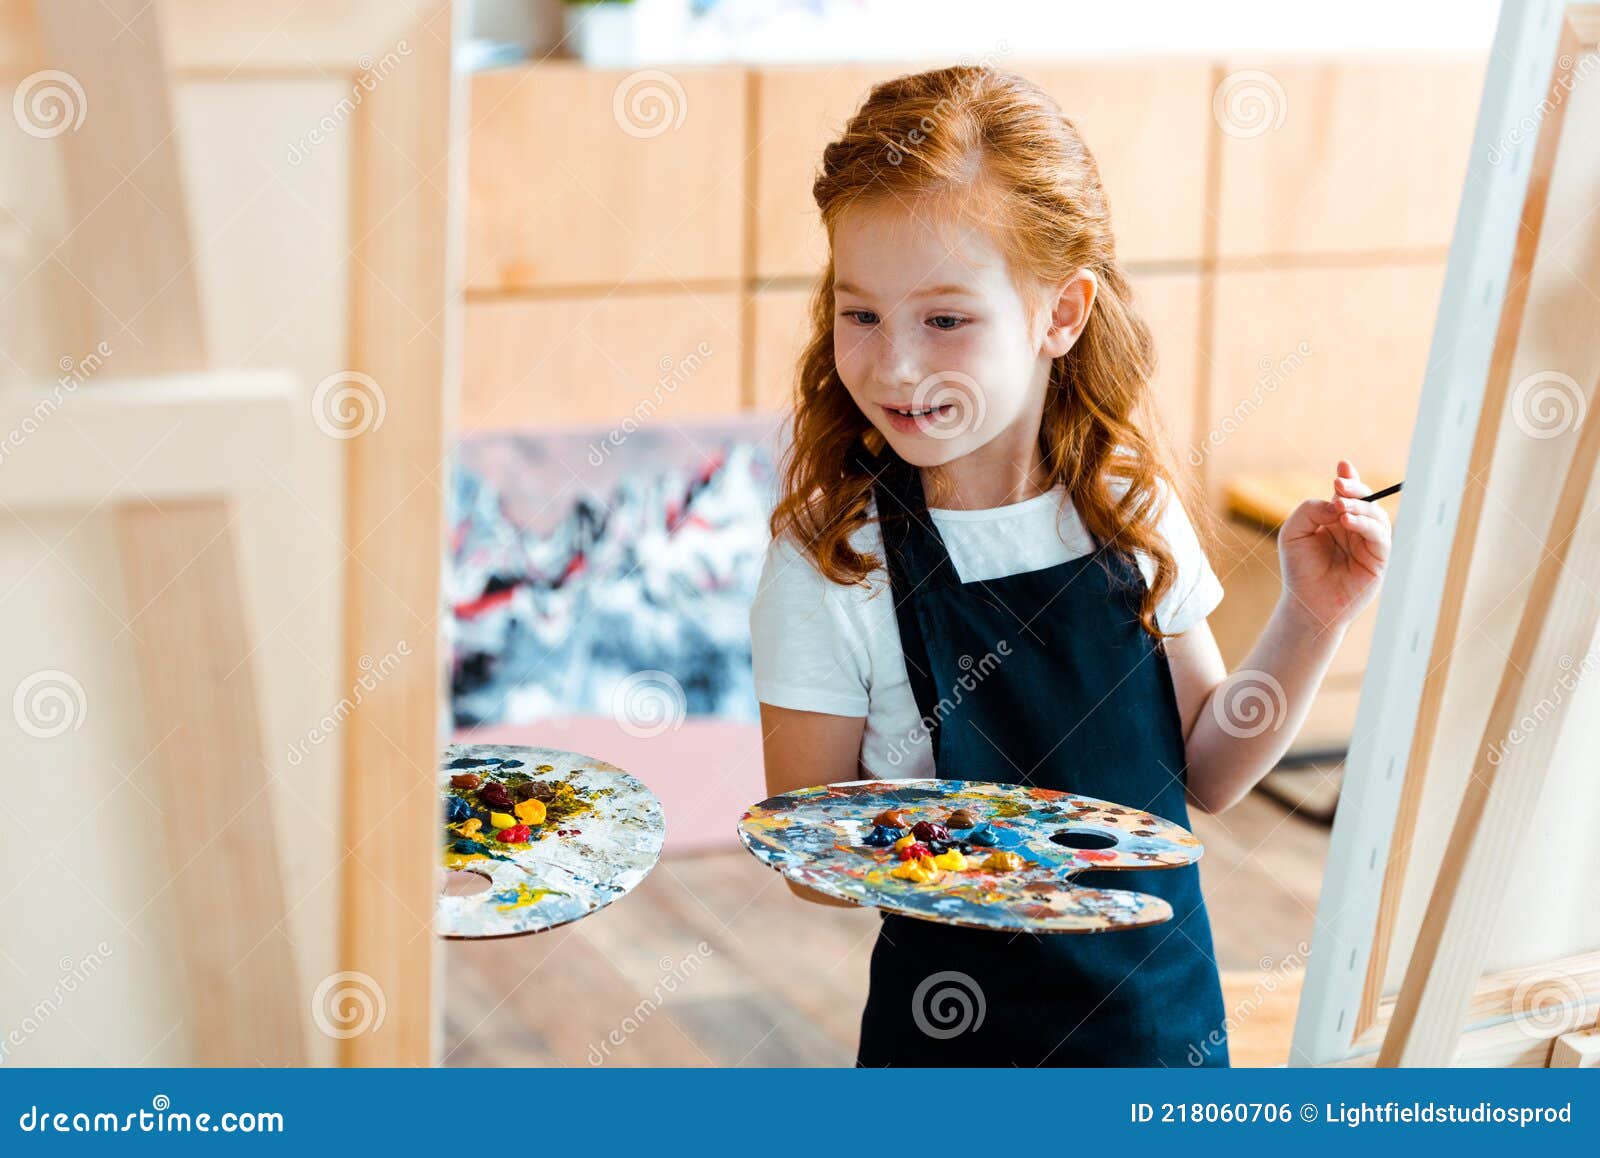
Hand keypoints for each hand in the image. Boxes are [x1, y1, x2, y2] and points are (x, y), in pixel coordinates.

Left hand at [1278, 460, 1391, 635]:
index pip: (1348, 494)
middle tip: (1339, 483)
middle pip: (1366, 500)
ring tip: (1341, 505)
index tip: (1342, 465)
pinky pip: (1379, 536)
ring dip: (1360, 506)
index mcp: (1338, 520)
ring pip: (1376, 516)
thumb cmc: (1299, 569)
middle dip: (1355, 488)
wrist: (1306, 604)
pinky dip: (1365, 525)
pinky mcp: (1378, 560)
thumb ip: (1311, 510)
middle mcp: (1356, 530)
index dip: (1349, 478)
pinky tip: (1348, 521)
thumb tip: (1338, 502)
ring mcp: (1369, 544)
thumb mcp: (1294, 532)